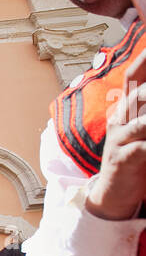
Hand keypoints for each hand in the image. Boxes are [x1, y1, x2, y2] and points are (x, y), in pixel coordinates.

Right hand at [86, 50, 145, 220]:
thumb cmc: (136, 158)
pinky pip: (143, 149)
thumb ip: (145, 111)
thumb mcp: (142, 130)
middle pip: (139, 94)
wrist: (114, 194)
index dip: (143, 61)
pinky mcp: (122, 159)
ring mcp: (119, 139)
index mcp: (125, 108)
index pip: (133, 77)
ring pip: (143, 121)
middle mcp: (120, 119)